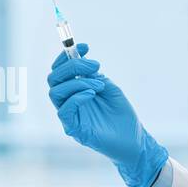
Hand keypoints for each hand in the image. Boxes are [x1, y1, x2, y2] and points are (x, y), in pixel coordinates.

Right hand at [47, 43, 167, 186]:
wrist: (134, 140)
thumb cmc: (122, 115)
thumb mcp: (110, 88)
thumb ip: (95, 76)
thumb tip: (82, 65)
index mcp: (75, 90)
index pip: (60, 70)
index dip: (67, 55)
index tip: (85, 46)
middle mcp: (68, 101)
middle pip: (53, 78)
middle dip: (72, 65)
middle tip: (95, 65)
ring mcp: (69, 115)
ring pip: (55, 92)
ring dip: (77, 81)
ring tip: (98, 85)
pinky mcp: (73, 128)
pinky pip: (64, 110)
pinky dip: (77, 96)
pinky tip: (92, 93)